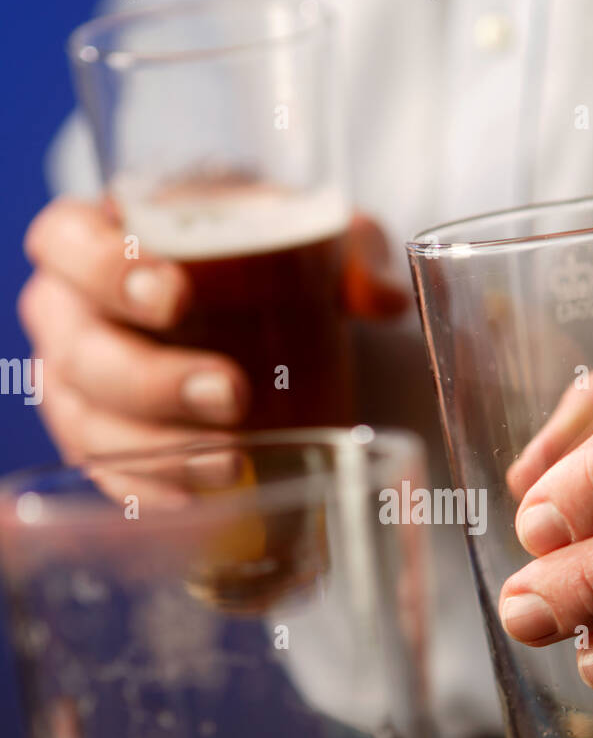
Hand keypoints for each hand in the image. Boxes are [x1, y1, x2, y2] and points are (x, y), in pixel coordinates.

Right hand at [19, 198, 406, 462]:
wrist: (242, 311)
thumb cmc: (248, 257)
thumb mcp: (298, 234)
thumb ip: (345, 246)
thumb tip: (380, 296)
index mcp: (96, 238)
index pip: (66, 243)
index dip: (105, 270)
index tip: (175, 294)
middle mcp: (70, 315)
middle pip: (79, 351)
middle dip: (152, 380)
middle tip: (231, 392)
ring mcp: (76, 387)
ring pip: (88, 424)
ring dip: (158, 450)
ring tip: (230, 464)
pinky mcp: (99, 443)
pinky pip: (107, 476)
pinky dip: (150, 493)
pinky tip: (198, 503)